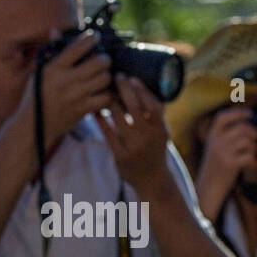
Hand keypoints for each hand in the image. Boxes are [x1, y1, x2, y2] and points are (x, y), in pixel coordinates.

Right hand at [17, 31, 113, 151]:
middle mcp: (66, 80)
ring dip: (108, 75)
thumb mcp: (40, 71)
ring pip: (104, 79)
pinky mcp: (84, 110)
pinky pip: (105, 98)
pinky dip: (109, 94)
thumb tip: (56, 31)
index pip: (76, 48)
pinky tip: (105, 91)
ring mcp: (76, 96)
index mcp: (54, 68)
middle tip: (103, 59)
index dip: (89, 39)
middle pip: (97, 63)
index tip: (95, 36)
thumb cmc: (37, 94)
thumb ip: (51, 52)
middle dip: (104, 58)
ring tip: (104, 75)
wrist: (35, 124)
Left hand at [96, 75, 171, 191]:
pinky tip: (95, 108)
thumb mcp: (162, 133)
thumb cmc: (155, 150)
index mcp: (160, 130)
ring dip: (109, 99)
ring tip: (104, 90)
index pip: (153, 105)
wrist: (152, 179)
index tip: (132, 78)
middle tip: (116, 76)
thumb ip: (156, 114)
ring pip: (117, 116)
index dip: (142, 90)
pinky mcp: (120, 154)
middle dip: (124, 88)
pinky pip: (106, 130)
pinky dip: (99, 117)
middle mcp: (148, 137)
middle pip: (133, 106)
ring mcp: (133, 146)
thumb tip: (148, 87)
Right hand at [194, 107, 255, 209]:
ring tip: (253, 155)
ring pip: (247, 142)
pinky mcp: (230, 165)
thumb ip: (225, 136)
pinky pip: (249, 156)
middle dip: (253, 133)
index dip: (238, 113)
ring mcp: (222, 153)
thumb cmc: (216, 167)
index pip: (223, 117)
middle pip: (242, 128)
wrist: (208, 187)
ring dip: (255, 148)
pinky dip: (255, 161)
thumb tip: (244, 124)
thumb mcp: (215, 147)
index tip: (250, 114)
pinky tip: (253, 165)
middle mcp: (216, 142)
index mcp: (212, 135)